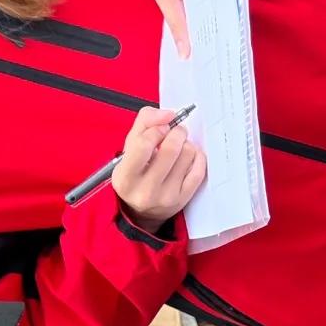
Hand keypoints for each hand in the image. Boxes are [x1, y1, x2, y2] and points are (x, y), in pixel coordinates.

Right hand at [112, 106, 206, 231]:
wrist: (142, 210)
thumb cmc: (136, 173)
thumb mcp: (129, 148)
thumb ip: (145, 122)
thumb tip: (168, 115)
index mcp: (125, 177)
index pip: (144, 145)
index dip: (156, 128)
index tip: (161, 127)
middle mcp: (145, 190)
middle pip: (171, 149)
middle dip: (176, 132)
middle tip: (175, 132)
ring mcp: (166, 197)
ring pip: (187, 155)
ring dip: (186, 144)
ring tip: (178, 148)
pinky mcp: (184, 199)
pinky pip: (199, 169)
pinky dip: (197, 156)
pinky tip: (188, 157)